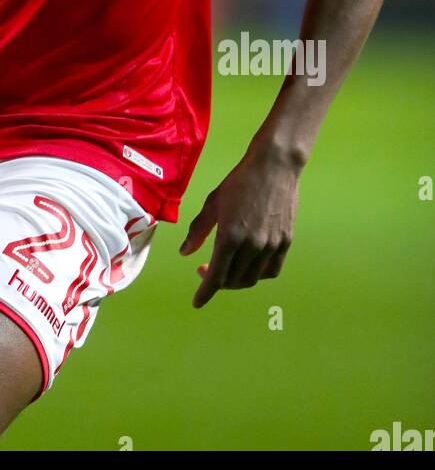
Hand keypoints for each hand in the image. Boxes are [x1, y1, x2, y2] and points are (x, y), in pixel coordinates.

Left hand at [179, 145, 299, 307]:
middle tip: (205, 270)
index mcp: (230, 236)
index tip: (196, 302)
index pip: (215, 276)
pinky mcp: (285, 242)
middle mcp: (252, 246)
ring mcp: (271, 245)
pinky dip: (257, 273)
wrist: (274, 167)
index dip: (204, 292)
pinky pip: (271, 270)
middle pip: (233, 280)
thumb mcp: (212, 203)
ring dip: (236, 280)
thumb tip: (185, 252)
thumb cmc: (239, 182)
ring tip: (225, 268)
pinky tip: (248, 265)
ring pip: (252, 278)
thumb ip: (198, 231)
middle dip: (216, 282)